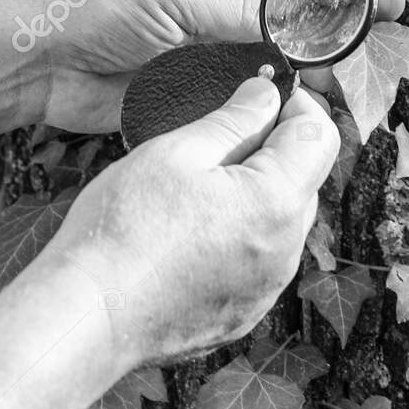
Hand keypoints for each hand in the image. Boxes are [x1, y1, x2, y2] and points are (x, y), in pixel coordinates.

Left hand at [6, 0, 405, 131]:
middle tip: (378, 55)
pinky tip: (303, 116)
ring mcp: (199, 46)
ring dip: (306, 77)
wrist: (29, 59)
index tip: (385, 2)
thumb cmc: (89, 3)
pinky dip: (270, 108)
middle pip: (286, 15)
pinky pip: (239, 99)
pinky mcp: (185, 91)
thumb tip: (309, 25)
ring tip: (349, 93)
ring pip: (269, 61)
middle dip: (331, 35)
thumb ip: (246, 12)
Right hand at [35, 78, 337, 369]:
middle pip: (303, 181)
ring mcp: (265, 289)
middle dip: (272, 151)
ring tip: (192, 191)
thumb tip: (266, 93)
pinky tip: (186, 237)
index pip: (318, 135)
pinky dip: (236, 240)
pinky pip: (255, 264)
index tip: (262, 95)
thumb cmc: (125, 227)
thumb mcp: (176, 152)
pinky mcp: (242, 315)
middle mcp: (285, 251)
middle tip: (216, 137)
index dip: (295, 104)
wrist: (90, 315)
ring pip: (278, 225)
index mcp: (276, 201)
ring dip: (253, 197)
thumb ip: (233, 120)